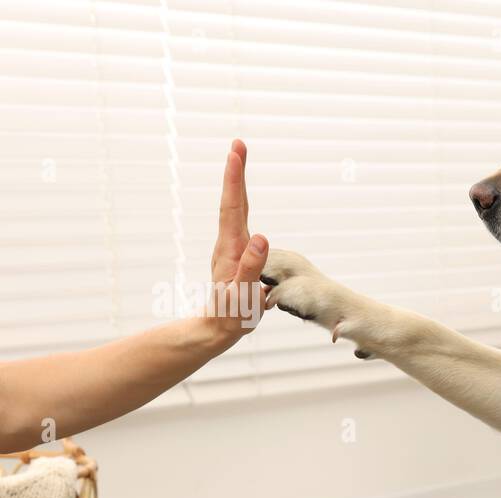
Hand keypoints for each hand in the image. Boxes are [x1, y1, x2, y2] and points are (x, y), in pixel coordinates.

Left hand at [201, 139, 268, 347]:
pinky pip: (239, 221)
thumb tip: (261, 236)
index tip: (235, 153)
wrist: (218, 328)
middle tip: (238, 145)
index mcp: (231, 249)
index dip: (235, 179)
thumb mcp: (243, 294)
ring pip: (235, 209)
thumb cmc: (232, 314)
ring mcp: (232, 248)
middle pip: (233, 202)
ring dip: (237, 183)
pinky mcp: (237, 254)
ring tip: (238, 160)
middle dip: (236, 173)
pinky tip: (242, 198)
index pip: (233, 208)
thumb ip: (251, 267)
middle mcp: (229, 244)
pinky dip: (241, 202)